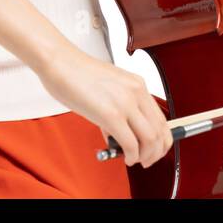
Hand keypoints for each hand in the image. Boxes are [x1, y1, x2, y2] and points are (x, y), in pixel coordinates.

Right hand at [36, 43, 171, 167]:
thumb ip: (118, 109)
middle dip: (156, 151)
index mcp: (138, 85)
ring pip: (150, 138)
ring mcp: (125, 103)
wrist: (60, 62)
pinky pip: (130, 143)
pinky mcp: (110, 114)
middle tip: (147, 160)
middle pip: (160, 130)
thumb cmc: (77, 74)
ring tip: (136, 160)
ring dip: (146, 155)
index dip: (162, 139)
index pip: (161, 118)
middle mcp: (136, 92)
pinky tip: (127, 157)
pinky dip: (132, 155)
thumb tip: (118, 134)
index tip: (156, 149)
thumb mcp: (109, 88)